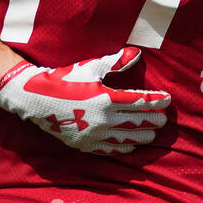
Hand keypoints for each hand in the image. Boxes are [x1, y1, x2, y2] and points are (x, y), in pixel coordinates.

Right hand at [0, 47, 169, 154]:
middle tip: (164, 120)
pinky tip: (130, 146)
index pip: (139, 101)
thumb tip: (135, 53)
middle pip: (136, 121)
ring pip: (125, 138)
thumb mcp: (91, 67)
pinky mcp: (83, 144)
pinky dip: (121, 148)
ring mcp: (92, 134)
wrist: (35, 98)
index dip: (156, 100)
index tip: (168, 99)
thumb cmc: (65, 79)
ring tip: (153, 135)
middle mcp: (102, 119)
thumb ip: (115, 62)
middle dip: (153, 120)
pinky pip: (107, 149)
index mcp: (106, 98)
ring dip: (142, 137)